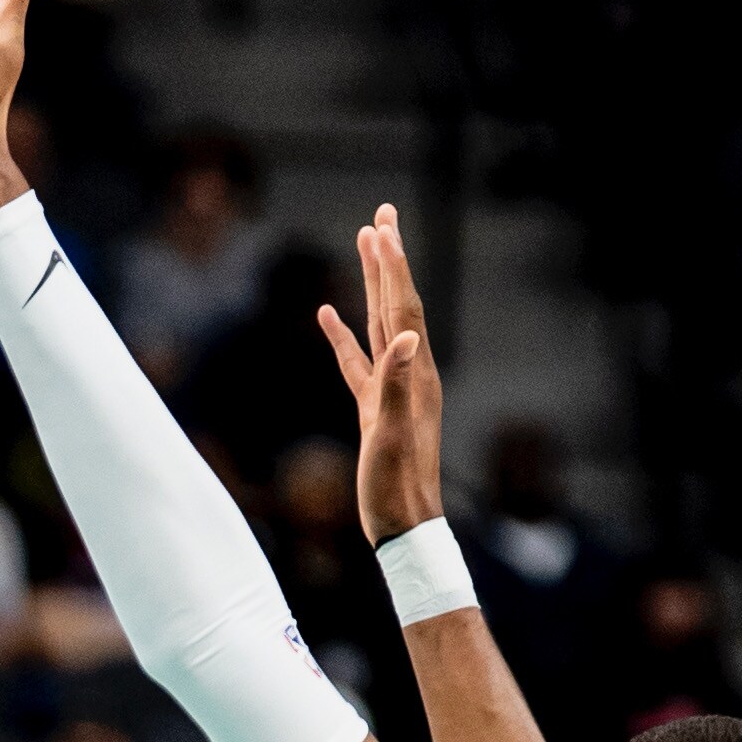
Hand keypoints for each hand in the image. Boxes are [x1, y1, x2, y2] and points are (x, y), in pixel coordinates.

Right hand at [318, 208, 446, 542]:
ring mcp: (390, 388)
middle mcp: (409, 372)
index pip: (402, 308)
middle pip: (396, 303)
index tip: (382, 227)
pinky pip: (356, 359)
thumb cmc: (395, 488)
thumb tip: (408, 338)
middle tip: (381, 215)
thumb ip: (397, 387)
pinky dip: (343, 334)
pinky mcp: (373, 406)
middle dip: (388, 259)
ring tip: (364, 244)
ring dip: (371, 284)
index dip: (392, 267)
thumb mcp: (391, 437)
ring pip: (379, 323)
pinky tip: (328, 315)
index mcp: (414, 374)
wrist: (403, 526)